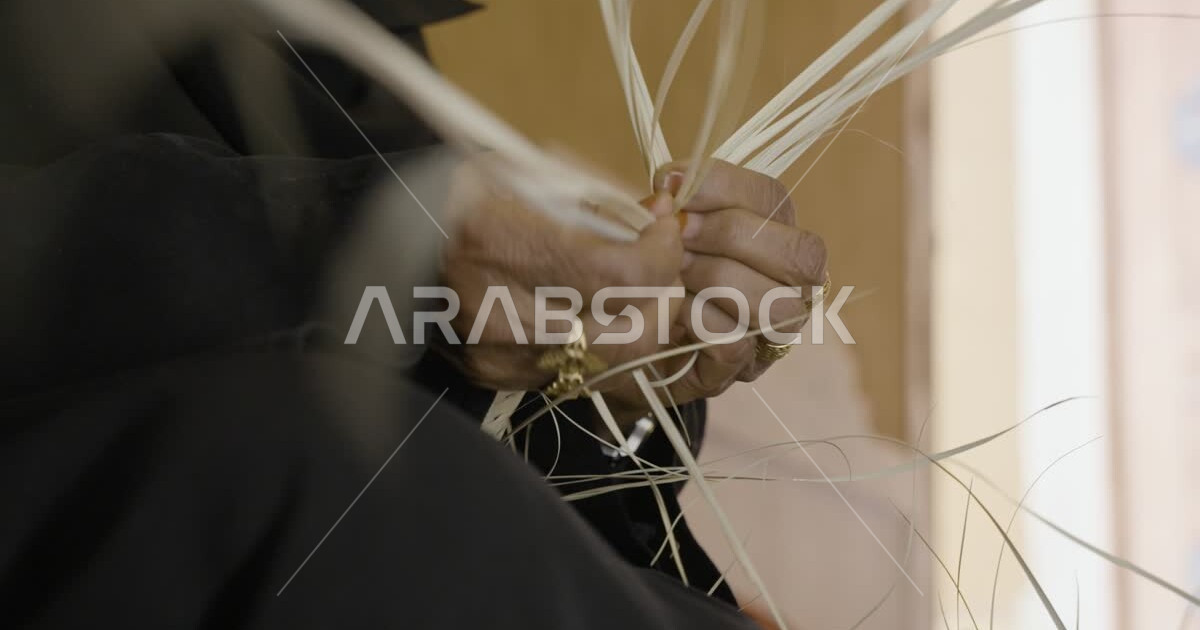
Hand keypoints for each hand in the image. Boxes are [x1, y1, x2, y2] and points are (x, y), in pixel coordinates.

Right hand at [440, 160, 687, 415]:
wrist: (389, 241)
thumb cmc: (460, 195)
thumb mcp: (525, 174)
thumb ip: (598, 199)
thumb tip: (657, 216)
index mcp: (502, 244)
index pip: (621, 274)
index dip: (661, 254)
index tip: (665, 228)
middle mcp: (501, 314)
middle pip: (628, 333)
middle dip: (661, 298)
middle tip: (658, 266)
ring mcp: (501, 357)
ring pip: (609, 363)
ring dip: (637, 325)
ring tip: (632, 289)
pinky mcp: (498, 377)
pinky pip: (575, 373)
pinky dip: (597, 344)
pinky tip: (588, 311)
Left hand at [652, 159, 827, 400]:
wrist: (606, 337)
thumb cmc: (637, 270)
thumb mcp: (647, 226)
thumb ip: (664, 205)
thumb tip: (666, 195)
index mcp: (769, 232)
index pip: (773, 198)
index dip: (725, 185)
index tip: (670, 184)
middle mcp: (785, 283)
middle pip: (801, 254)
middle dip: (732, 234)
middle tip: (680, 234)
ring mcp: (767, 333)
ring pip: (780, 304)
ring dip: (719, 279)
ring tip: (675, 274)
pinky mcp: (736, 371)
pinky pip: (738, 345)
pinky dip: (702, 321)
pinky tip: (672, 311)